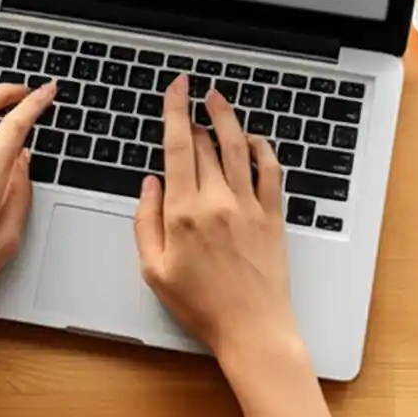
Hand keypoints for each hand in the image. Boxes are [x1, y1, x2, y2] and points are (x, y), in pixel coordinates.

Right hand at [134, 75, 295, 358]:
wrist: (252, 328)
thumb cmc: (202, 305)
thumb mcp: (154, 269)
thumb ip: (145, 222)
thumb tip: (148, 185)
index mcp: (183, 213)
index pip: (176, 147)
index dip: (175, 111)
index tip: (176, 88)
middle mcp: (217, 202)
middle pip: (203, 143)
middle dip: (194, 118)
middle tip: (189, 104)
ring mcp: (248, 206)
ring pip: (238, 147)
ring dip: (227, 118)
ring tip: (218, 100)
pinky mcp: (272, 216)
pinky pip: (270, 170)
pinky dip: (262, 148)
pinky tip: (253, 139)